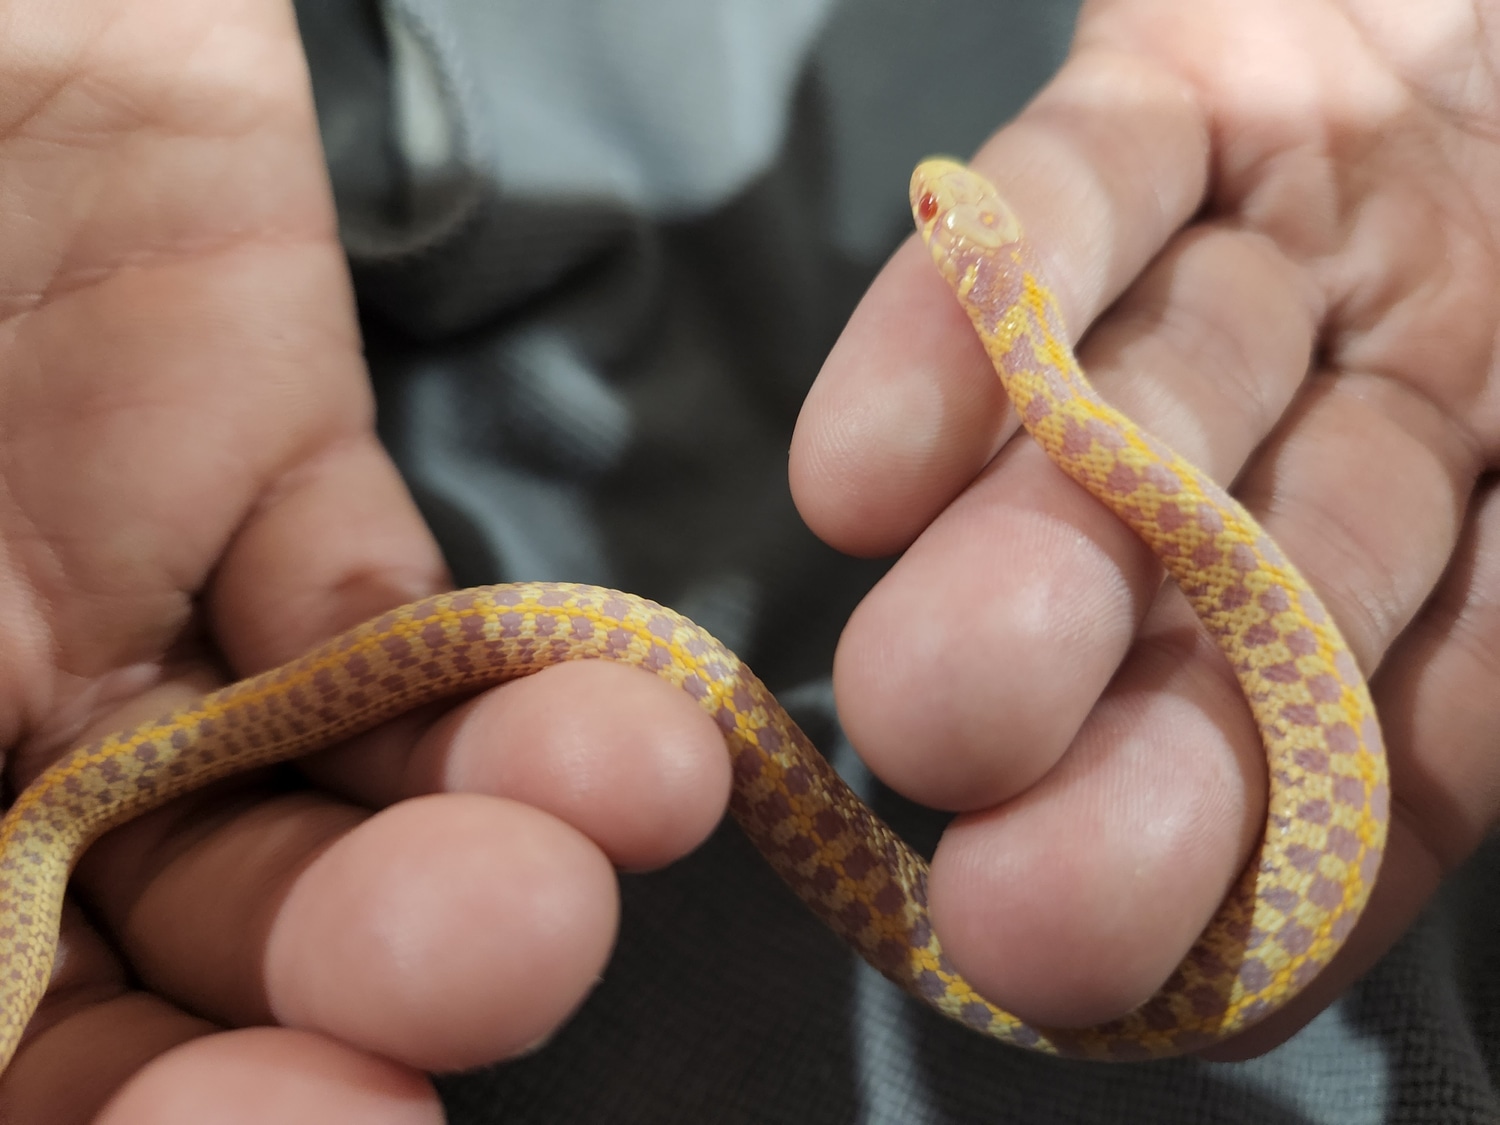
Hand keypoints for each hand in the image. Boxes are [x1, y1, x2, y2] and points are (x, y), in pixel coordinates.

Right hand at [0, 3, 727, 1119]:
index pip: (7, 1019)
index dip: (139, 1108)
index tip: (288, 1114)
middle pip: (186, 929)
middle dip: (343, 983)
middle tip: (490, 966)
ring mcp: (126, 592)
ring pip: (319, 779)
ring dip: (468, 830)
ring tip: (597, 841)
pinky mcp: (267, 452)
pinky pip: (393, 601)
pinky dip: (492, 668)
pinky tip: (598, 719)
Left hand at [791, 0, 1499, 1056]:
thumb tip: (1478, 703)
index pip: (1418, 720)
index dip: (1301, 861)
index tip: (1148, 986)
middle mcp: (1402, 381)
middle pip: (1259, 585)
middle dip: (1148, 749)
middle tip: (1013, 908)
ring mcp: (1291, 230)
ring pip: (1148, 413)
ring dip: (1037, 566)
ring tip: (919, 715)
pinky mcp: (1190, 71)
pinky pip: (1079, 190)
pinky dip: (974, 321)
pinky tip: (856, 476)